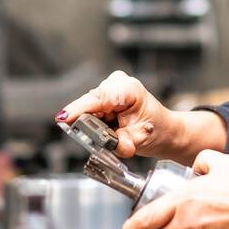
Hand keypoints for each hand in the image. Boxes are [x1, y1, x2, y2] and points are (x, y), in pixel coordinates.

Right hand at [58, 70, 190, 160]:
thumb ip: (123, 142)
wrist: (164, 131)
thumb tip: (110, 144)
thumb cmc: (157, 130)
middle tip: (110, 139)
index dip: (79, 110)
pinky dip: (97, 124)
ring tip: (116, 133)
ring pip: (88, 110)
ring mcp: (110, 87)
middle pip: (89, 105)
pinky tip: (111, 128)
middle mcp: (118, 83)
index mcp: (128, 88)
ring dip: (96, 126)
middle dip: (92, 126)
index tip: (64, 119)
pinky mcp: (104, 95)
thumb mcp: (141, 139)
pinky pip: (90, 111)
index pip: (98, 98)